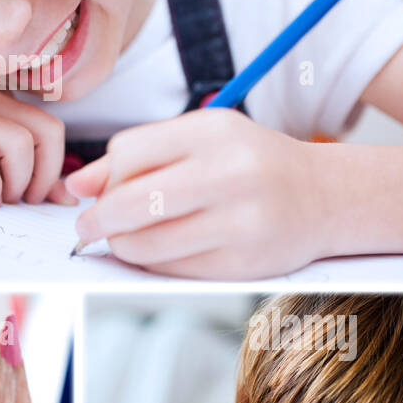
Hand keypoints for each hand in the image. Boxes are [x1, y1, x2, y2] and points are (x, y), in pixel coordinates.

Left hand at [67, 109, 323, 278]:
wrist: (325, 197)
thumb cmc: (250, 163)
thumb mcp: (202, 139)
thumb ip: (140, 155)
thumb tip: (77, 188)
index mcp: (215, 132)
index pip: (129, 152)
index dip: (105, 177)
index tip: (93, 194)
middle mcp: (231, 174)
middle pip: (133, 201)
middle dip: (99, 220)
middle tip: (87, 229)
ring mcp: (240, 223)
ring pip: (148, 243)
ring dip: (122, 246)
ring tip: (124, 240)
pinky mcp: (243, 265)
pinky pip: (173, 270)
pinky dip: (153, 264)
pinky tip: (158, 252)